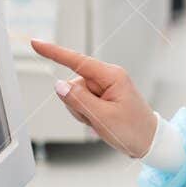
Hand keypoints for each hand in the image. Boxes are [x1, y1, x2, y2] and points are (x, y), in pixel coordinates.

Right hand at [30, 40, 158, 157]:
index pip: (77, 61)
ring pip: (74, 95)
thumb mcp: (103, 118)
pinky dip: (85, 114)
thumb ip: (79, 101)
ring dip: (81, 111)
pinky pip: (81, 102)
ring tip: (102, 121)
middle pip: (73, 84)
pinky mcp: (101, 96)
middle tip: (96, 119)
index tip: (36, 43)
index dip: (54, 52)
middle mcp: (107, 77)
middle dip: (77, 104)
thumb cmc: (133, 130)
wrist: (149, 142)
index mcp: (111, 76)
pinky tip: (100, 121)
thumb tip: (58, 85)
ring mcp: (103, 87)